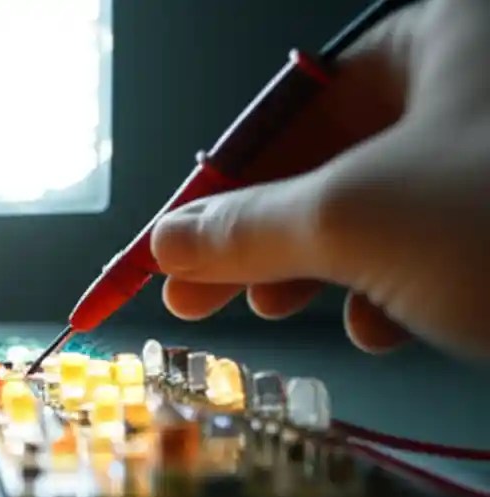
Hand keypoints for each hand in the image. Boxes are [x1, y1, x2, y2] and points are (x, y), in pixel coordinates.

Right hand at [151, 0, 489, 361]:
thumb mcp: (356, 221)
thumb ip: (244, 226)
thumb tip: (169, 240)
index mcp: (441, 40)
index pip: (288, 110)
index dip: (215, 186)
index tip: (166, 246)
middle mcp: (479, 83)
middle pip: (329, 161)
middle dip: (265, 238)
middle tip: (206, 294)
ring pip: (382, 208)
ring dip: (325, 272)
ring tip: (294, 314)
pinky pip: (437, 240)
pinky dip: (394, 286)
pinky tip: (385, 326)